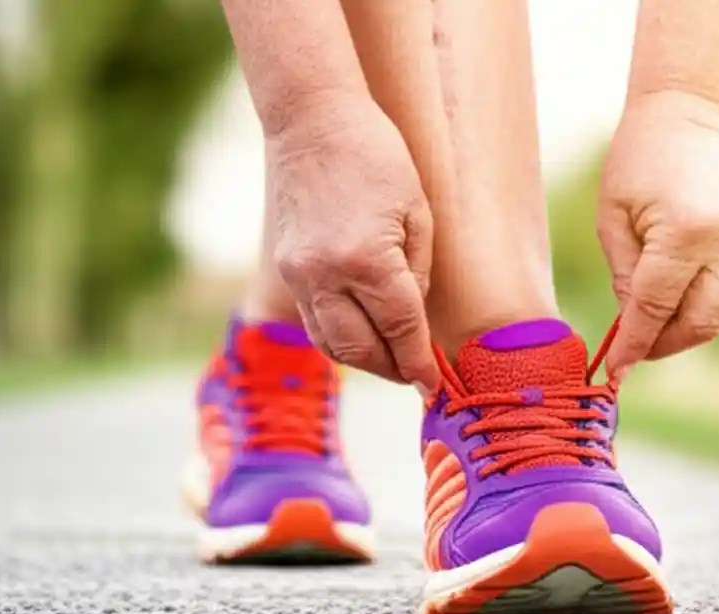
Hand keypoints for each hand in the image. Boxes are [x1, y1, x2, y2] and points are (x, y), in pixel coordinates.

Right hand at [268, 92, 438, 389]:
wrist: (313, 122)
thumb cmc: (377, 157)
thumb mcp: (417, 213)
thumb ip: (417, 275)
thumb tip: (412, 324)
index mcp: (369, 260)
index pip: (400, 330)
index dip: (418, 363)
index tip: (432, 385)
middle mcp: (327, 275)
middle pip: (362, 349)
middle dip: (392, 369)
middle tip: (414, 375)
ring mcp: (300, 274)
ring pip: (331, 343)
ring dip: (363, 358)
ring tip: (390, 358)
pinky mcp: (286, 268)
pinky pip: (312, 321)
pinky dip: (338, 337)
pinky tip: (361, 332)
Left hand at [597, 91, 718, 377]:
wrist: (688, 114)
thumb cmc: (638, 159)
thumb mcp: (613, 218)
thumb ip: (624, 277)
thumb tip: (631, 326)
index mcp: (685, 234)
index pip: (655, 307)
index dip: (632, 344)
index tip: (614, 371)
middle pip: (698, 324)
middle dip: (662, 345)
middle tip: (630, 352)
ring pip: (715, 315)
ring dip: (679, 331)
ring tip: (645, 329)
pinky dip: (694, 308)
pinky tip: (666, 304)